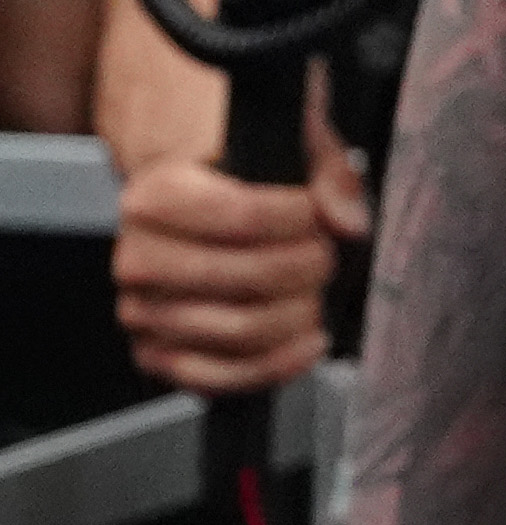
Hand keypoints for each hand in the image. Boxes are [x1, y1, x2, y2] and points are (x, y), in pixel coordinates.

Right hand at [109, 143, 368, 392]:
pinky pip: (220, 379)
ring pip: (242, 331)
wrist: (187, 199)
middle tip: (324, 254)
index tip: (317, 213)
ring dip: (301, 313)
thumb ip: (329, 175)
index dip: (302, 219)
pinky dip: (276, 366)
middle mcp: (138, 257)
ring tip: (314, 289)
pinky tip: (308, 342)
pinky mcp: (155, 355)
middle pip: (251, 277)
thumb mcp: (289, 145)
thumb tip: (348, 224)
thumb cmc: (239, 172)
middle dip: (309, 266)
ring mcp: (141, 312)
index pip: (245, 217)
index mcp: (156, 196)